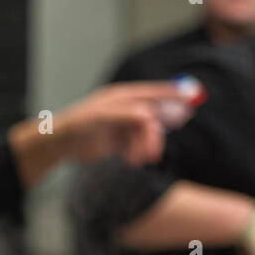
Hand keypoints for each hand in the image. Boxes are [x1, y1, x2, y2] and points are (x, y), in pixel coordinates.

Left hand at [53, 82, 195, 165]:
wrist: (63, 144)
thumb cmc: (78, 124)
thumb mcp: (101, 117)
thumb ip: (125, 115)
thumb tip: (148, 116)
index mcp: (122, 97)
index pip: (152, 93)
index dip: (172, 95)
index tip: (190, 98)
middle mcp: (126, 110)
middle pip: (153, 119)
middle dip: (155, 136)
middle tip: (154, 152)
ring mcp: (125, 126)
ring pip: (146, 136)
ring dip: (145, 148)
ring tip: (136, 160)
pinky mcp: (121, 142)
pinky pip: (138, 147)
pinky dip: (138, 154)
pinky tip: (132, 161)